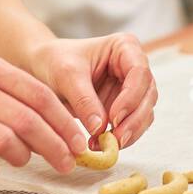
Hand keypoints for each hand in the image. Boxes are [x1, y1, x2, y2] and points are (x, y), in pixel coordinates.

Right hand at [0, 51, 87, 181]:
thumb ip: (12, 90)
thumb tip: (59, 121)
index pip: (39, 94)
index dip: (65, 121)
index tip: (78, 140)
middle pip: (28, 120)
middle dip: (55, 146)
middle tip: (66, 162)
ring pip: (6, 141)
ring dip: (23, 156)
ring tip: (22, 159)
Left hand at [29, 33, 157, 149]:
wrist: (45, 68)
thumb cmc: (56, 61)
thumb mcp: (67, 75)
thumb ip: (84, 100)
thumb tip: (100, 128)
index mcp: (125, 47)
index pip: (139, 72)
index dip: (131, 96)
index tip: (114, 117)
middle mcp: (134, 66)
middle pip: (147, 95)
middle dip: (134, 120)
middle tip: (116, 139)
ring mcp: (132, 88)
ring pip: (144, 113)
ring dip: (130, 132)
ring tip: (107, 145)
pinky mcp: (126, 107)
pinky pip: (133, 125)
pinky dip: (121, 137)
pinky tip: (102, 144)